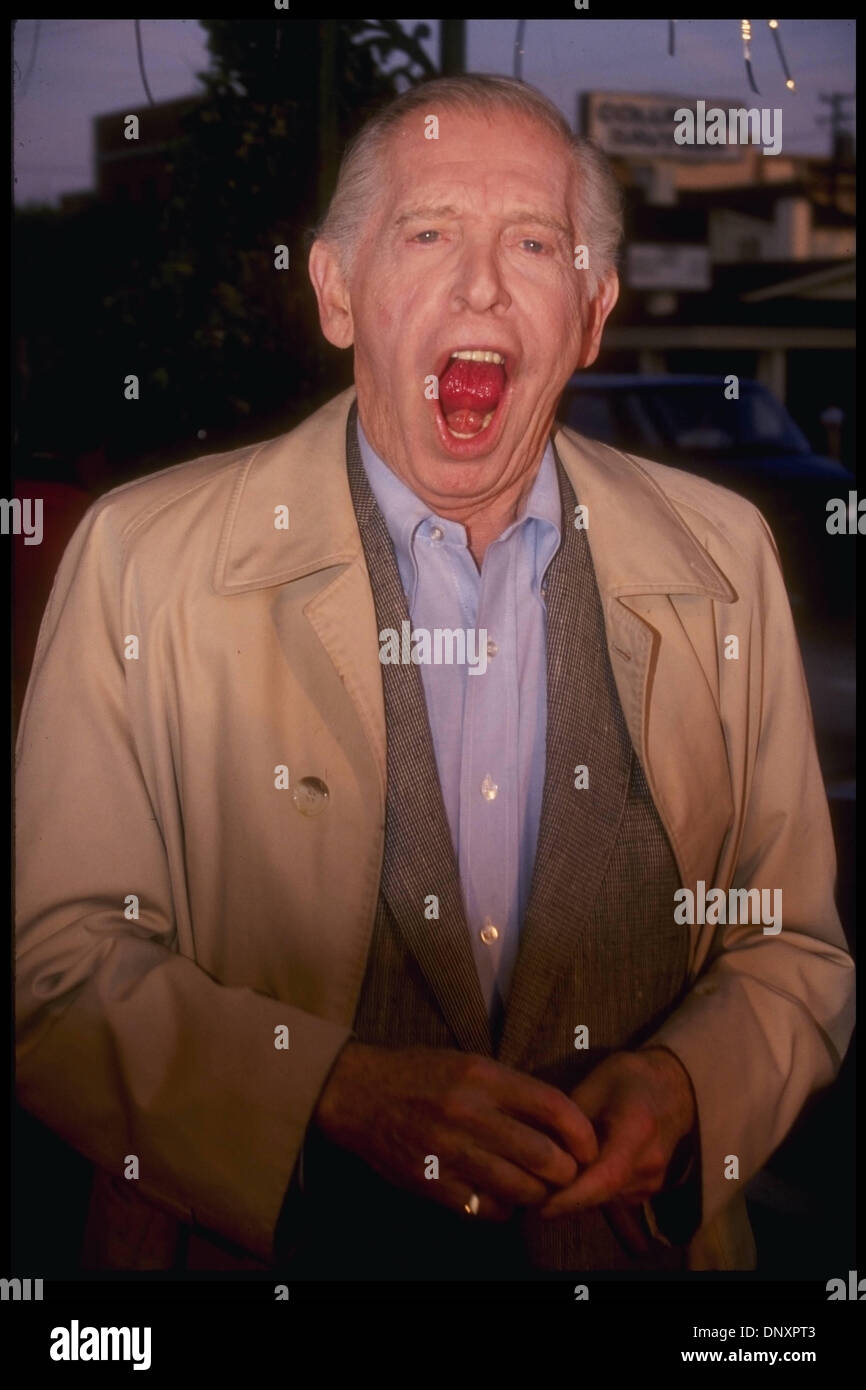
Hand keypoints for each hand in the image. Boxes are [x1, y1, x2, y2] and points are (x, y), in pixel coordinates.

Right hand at [312, 1041, 598, 1221]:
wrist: (357, 1092)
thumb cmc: (418, 1073)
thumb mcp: (467, 1062)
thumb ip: (511, 1089)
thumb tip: (560, 1119)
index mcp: (482, 1076)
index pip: (553, 1106)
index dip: (581, 1132)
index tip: (589, 1144)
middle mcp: (469, 1112)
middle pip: (543, 1155)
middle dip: (566, 1171)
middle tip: (569, 1172)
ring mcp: (449, 1150)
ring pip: (519, 1188)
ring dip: (538, 1194)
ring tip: (540, 1188)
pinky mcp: (432, 1181)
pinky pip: (485, 1207)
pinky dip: (503, 1208)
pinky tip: (502, 1197)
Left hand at [538, 1047, 696, 1218]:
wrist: (674, 1087)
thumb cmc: (628, 1079)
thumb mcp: (593, 1086)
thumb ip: (570, 1122)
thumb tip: (540, 1151)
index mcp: (637, 1130)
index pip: (606, 1177)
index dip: (574, 1196)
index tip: (542, 1207)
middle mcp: (650, 1162)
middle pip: (603, 1194)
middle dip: (565, 1198)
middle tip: (531, 1191)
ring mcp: (653, 1179)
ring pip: (606, 1199)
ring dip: (578, 1195)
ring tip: (548, 1179)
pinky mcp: (650, 1188)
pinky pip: (614, 1197)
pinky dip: (592, 1192)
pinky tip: (576, 1173)